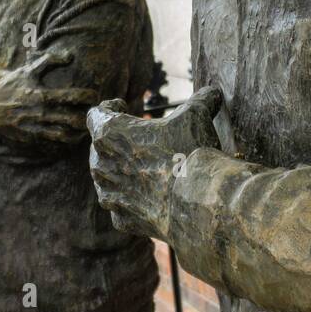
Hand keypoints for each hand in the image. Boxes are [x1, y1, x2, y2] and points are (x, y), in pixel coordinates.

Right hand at [0, 49, 97, 144]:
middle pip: (73, 119)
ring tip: (86, 128)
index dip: (89, 96)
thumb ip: (49, 61)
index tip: (95, 96)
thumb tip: (71, 56)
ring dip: (79, 133)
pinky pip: (51, 143)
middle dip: (87, 117)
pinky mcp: (29, 138)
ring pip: (64, 135)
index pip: (73, 96)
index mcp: (42, 95)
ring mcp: (34, 127)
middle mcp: (40, 113)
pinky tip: (71, 136)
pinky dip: (64, 141)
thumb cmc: (9, 86)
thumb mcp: (27, 71)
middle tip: (94, 114)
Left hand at [87, 86, 222, 239]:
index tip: (121, 106)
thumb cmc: (190, 152)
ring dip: (122, 171)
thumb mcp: (197, 116)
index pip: (96, 114)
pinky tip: (150, 195)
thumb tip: (213, 92)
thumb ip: (202, 100)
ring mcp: (109, 195)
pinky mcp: (121, 219)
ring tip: (143, 167)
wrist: (195, 202)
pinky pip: (121, 206)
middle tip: (139, 138)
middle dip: (117, 141)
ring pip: (108, 178)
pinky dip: (133, 199)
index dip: (109, 108)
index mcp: (110, 134)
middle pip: (100, 147)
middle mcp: (101, 164)